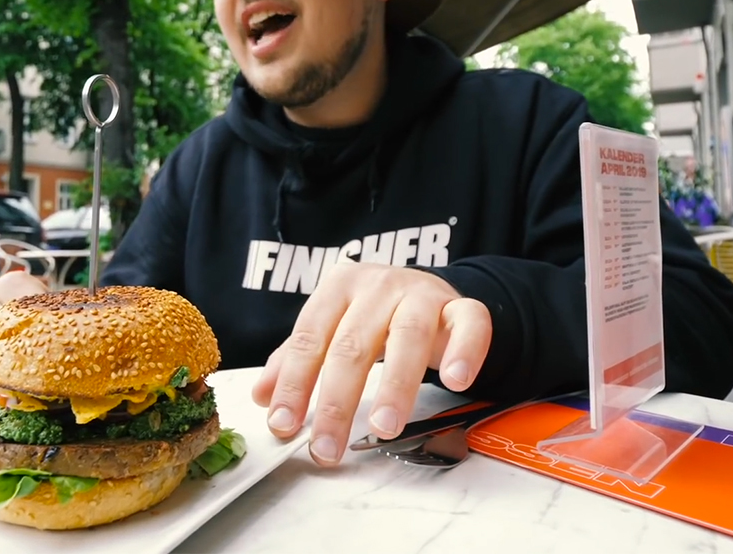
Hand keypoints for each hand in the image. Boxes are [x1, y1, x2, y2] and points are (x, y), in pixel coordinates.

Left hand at [251, 263, 491, 465]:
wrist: (431, 290)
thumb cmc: (375, 315)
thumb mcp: (334, 328)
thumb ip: (298, 358)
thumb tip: (262, 397)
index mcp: (339, 287)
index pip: (309, 337)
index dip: (294, 383)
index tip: (284, 425)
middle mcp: (379, 285)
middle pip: (353, 344)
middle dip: (337, 401)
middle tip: (328, 446)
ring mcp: (423, 294)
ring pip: (408, 337)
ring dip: (395, 386)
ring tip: (383, 427)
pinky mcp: (462, 307)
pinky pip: (470, 324)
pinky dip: (464, 352)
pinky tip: (455, 382)